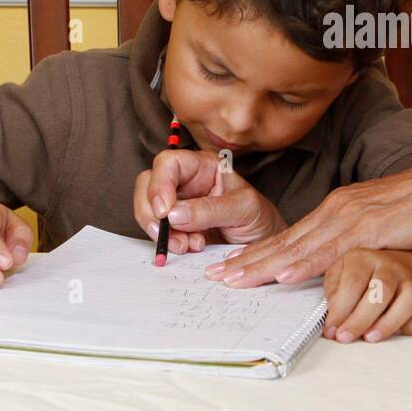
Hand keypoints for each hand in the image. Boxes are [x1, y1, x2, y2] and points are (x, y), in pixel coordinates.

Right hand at [133, 149, 287, 252]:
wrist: (264, 246)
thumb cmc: (260, 219)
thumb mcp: (244, 209)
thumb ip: (211, 210)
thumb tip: (173, 214)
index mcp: (204, 166)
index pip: (170, 163)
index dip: (160, 184)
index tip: (164, 212)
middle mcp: (187, 181)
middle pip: (149, 184)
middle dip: (152, 213)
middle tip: (167, 234)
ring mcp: (178, 205)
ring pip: (148, 210)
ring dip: (161, 232)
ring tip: (187, 245)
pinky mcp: (176, 227)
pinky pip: (158, 232)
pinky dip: (167, 243)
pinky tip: (189, 247)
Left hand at [205, 161, 411, 287]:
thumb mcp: (384, 221)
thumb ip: (361, 236)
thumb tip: (348, 257)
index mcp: (341, 206)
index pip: (292, 234)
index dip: (259, 251)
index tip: (233, 265)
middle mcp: (338, 208)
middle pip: (284, 240)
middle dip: (247, 259)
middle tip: (215, 275)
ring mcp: (350, 216)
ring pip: (298, 246)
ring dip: (262, 264)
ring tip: (233, 280)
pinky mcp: (368, 227)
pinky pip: (329, 251)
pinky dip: (302, 264)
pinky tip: (281, 275)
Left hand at [322, 249, 411, 343]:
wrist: (398, 265)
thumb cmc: (362, 275)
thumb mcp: (339, 273)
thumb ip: (333, 291)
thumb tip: (332, 314)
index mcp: (364, 258)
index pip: (353, 282)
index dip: (341, 308)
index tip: (331, 330)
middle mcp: (391, 267)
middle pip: (381, 290)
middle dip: (360, 319)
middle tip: (345, 338)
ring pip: (409, 299)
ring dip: (389, 322)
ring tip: (370, 338)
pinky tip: (396, 333)